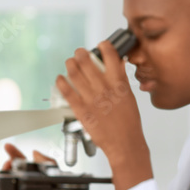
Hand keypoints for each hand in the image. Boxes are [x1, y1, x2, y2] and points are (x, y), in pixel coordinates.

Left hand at [55, 41, 152, 189]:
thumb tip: (118, 65)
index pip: (110, 55)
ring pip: (74, 73)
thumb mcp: (129, 97)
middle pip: (86, 60)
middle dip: (80, 53)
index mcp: (119, 83)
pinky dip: (61, 82)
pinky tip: (60, 79)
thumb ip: (122, 80)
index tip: (100, 46)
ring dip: (70, 64)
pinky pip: (67, 91)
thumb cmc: (129, 123)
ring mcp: (91, 98)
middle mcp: (104, 87)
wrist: (124, 143)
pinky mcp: (81, 110)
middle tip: (80, 54)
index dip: (103, 46)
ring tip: (70, 63)